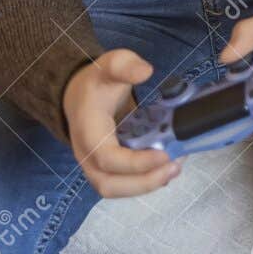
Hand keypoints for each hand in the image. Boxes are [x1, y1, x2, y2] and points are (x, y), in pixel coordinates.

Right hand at [63, 50, 182, 196]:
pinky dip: (144, 181)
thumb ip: (124, 65)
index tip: (165, 154)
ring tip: (175, 168)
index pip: (108, 158)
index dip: (136, 163)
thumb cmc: (96, 82)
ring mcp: (94, 164)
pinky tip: (167, 167)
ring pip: (115, 189)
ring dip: (146, 185)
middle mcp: (87, 154)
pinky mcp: (106, 167)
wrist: (77, 94)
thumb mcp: (109, 65)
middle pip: (109, 184)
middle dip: (143, 182)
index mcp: (88, 131)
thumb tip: (145, 71)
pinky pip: (122, 183)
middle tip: (174, 166)